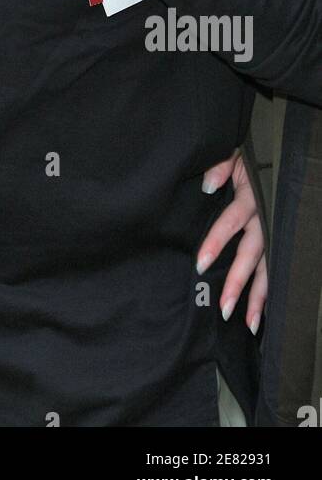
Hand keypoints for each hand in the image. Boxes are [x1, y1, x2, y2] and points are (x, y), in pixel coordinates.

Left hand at [197, 149, 266, 333]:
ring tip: (250, 324)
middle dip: (238, 281)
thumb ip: (220, 167)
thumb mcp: (234, 154)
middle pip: (250, 254)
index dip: (216, 242)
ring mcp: (274, 231)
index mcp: (250, 197)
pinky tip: (266, 314)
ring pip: (268, 268)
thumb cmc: (248, 159)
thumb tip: (208, 185)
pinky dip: (272, 291)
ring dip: (259, 296)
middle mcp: (265, 218)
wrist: (276, 157)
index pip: (230, 223)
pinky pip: (277, 267)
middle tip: (224, 307)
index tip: (200, 263)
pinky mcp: (279, 239)